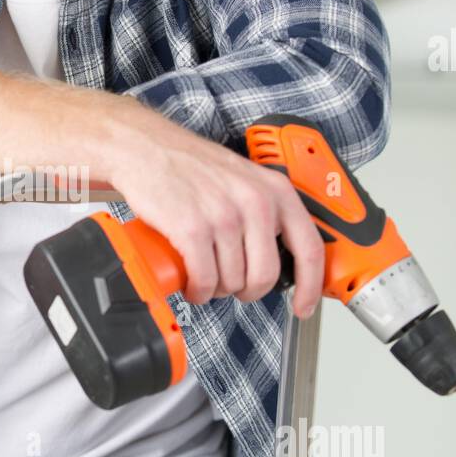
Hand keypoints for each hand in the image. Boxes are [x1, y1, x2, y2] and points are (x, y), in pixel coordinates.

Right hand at [109, 119, 324, 316]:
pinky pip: (204, 280)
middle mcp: (255, 202)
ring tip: (203, 276)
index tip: (303, 307)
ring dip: (216, 290)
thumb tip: (279, 255)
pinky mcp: (193, 229)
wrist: (146, 149)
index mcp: (275, 191)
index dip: (309, 287)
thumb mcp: (245, 180)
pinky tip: (192, 284)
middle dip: (248, 291)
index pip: (309, 249)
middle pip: (266, 275)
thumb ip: (268, 211)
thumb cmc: (192, 166)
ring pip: (232, 282)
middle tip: (232, 287)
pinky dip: (198, 291)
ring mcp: (224, 216)